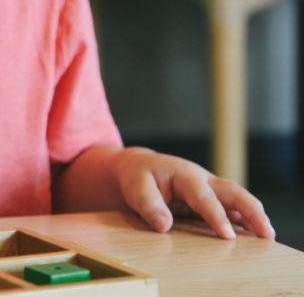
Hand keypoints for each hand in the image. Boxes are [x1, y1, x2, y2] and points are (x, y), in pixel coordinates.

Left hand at [114, 147, 274, 239]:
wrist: (139, 167)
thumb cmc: (138, 176)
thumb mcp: (136, 187)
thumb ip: (149, 205)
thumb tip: (163, 225)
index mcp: (185, 174)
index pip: (204, 197)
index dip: (216, 216)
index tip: (228, 236)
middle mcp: (203, 179)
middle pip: (233, 192)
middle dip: (251, 211)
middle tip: (266, 233)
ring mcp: (210, 188)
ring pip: (238, 198)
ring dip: (254, 215)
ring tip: (267, 236)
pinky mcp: (211, 198)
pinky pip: (232, 207)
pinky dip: (245, 219)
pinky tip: (254, 234)